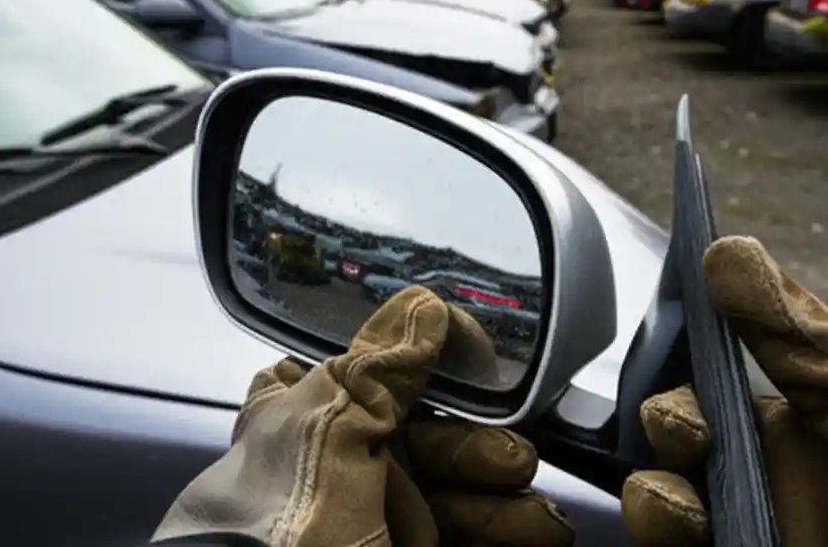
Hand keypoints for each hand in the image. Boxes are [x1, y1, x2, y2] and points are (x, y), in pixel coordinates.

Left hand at [153, 286, 572, 546]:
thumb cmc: (281, 526)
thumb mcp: (324, 433)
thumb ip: (380, 369)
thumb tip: (424, 304)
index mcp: (303, 425)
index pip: (374, 378)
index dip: (430, 368)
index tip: (481, 365)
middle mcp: (339, 474)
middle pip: (433, 444)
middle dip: (482, 451)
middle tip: (514, 463)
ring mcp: (373, 527)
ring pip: (457, 501)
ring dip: (508, 507)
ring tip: (546, 523)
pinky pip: (467, 541)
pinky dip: (510, 537)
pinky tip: (546, 532)